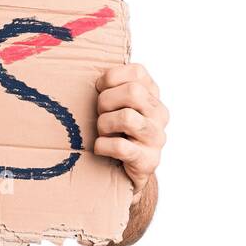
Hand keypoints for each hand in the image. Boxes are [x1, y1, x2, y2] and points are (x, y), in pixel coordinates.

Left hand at [94, 63, 167, 197]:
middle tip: (99, 113)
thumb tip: (86, 72)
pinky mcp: (148, 160)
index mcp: (153, 95)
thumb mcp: (118, 105)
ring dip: (104, 124)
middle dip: (106, 101)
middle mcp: (159, 114)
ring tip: (102, 132)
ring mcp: (156, 137)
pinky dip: (103, 146)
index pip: (137, 72)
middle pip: (133, 92)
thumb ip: (112, 86)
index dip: (112, 77)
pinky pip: (120, 146)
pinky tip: (100, 148)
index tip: (100, 88)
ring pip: (127, 118)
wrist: (129, 173)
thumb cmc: (118, 132)